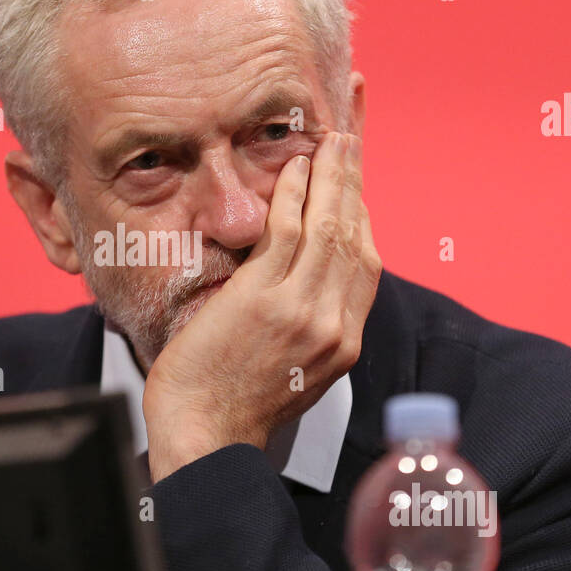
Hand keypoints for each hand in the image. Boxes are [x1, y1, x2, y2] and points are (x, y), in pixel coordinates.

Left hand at [142, 130, 381, 482]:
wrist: (205, 437)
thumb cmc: (234, 404)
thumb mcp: (295, 369)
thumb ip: (310, 324)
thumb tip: (309, 283)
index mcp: (344, 339)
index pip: (366, 259)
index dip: (363, 211)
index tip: (357, 178)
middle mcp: (334, 323)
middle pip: (356, 233)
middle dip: (356, 177)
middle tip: (352, 133)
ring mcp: (302, 311)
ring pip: (329, 226)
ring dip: (332, 175)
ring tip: (332, 137)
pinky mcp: (264, 301)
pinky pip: (287, 233)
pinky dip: (294, 195)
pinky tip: (296, 166)